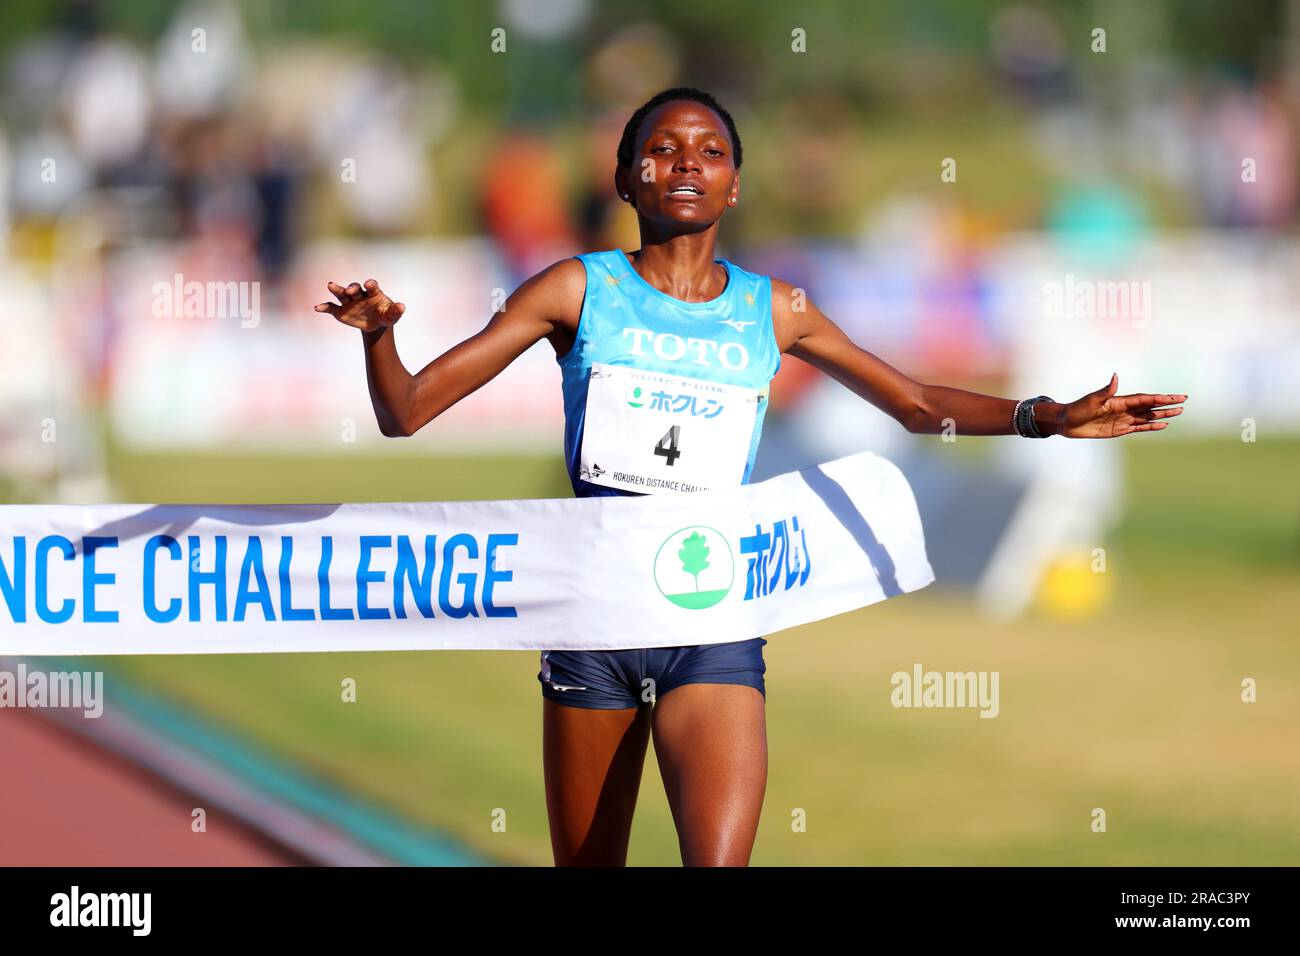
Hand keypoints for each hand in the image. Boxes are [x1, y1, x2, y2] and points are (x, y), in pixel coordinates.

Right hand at [315, 279, 405, 332]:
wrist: (376, 324)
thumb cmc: (385, 315)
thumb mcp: (392, 316)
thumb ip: (396, 311)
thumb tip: (402, 306)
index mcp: (373, 293)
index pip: (372, 286)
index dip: (370, 284)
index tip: (368, 284)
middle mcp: (360, 294)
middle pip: (354, 288)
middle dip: (352, 288)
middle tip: (350, 289)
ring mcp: (349, 302)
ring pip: (341, 293)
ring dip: (336, 289)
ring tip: (330, 285)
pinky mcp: (340, 311)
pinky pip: (331, 308)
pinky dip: (325, 307)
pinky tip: (317, 308)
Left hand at [1054, 373, 1185, 437]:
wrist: (1067, 422)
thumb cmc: (1078, 409)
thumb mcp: (1092, 400)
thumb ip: (1106, 390)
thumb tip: (1116, 376)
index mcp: (1120, 401)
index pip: (1145, 399)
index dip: (1160, 398)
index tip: (1174, 397)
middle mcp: (1124, 409)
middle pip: (1150, 406)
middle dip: (1167, 404)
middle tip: (1184, 401)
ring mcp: (1123, 420)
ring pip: (1148, 417)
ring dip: (1162, 415)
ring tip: (1179, 412)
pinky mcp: (1119, 430)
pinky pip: (1139, 428)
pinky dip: (1151, 427)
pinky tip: (1163, 425)